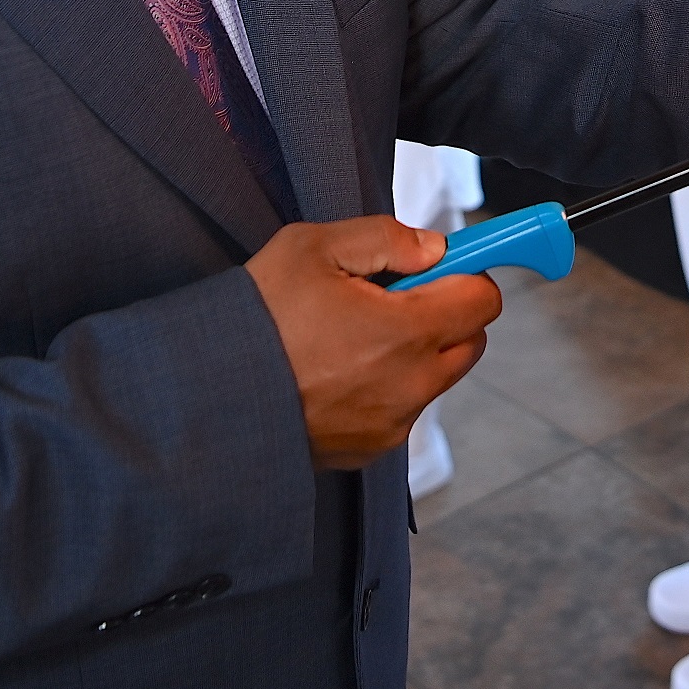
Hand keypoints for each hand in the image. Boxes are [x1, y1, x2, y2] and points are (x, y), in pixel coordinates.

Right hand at [244, 216, 500, 470]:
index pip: (483, 300)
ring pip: (438, 376)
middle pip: (470, 340)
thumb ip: (385, 238)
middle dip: (445, 312)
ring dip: (417, 352)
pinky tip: (338, 371)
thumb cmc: (254, 320)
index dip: (466, 273)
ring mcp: (391, 424)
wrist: (205, 398)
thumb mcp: (311, 248)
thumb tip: (433, 249)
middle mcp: (409, 385)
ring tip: (353, 335)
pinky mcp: (370, 449)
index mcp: (404, 332)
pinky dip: (389, 387)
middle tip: (391, 297)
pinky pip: (403, 409)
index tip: (439, 266)